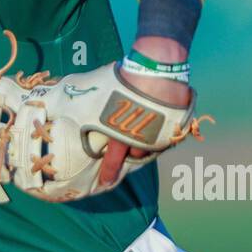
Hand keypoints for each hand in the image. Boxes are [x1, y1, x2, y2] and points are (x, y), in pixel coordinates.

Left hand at [99, 60, 192, 186]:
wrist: (156, 67)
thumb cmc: (126, 79)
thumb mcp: (104, 96)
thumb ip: (99, 113)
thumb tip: (74, 112)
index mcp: (121, 134)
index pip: (113, 160)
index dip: (109, 173)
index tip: (105, 183)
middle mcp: (143, 140)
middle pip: (137, 153)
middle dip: (132, 146)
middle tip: (129, 132)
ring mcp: (162, 135)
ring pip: (154, 145)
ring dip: (150, 138)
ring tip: (145, 121)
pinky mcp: (177, 128)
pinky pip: (170, 135)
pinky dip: (165, 130)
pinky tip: (159, 117)